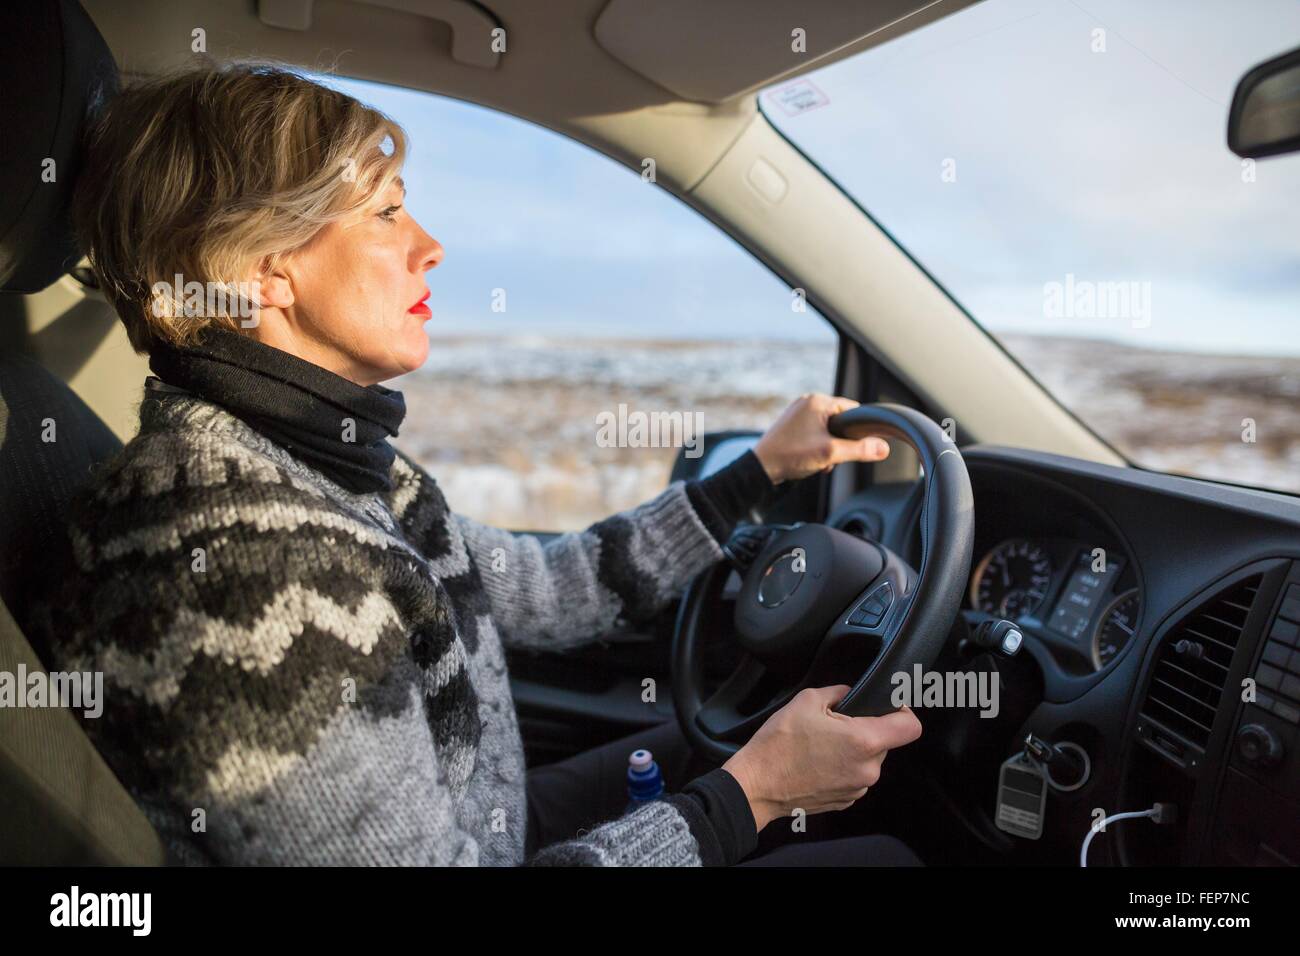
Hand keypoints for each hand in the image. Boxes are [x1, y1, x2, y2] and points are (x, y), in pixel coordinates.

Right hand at [721, 685, 922, 831]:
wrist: (757, 786)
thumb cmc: (778, 747)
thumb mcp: (807, 700)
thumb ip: (838, 692)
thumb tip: (850, 693)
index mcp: (864, 741)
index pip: (911, 726)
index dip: (903, 710)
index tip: (890, 706)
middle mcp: (867, 769)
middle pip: (885, 741)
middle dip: (866, 729)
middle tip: (835, 725)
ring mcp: (857, 788)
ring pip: (868, 759)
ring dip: (853, 750)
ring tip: (821, 745)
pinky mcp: (846, 801)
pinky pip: (854, 776)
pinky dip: (842, 767)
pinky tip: (817, 762)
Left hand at [753, 394, 889, 484]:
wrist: (760, 468)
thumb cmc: (790, 456)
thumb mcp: (831, 453)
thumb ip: (859, 449)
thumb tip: (883, 448)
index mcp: (818, 401)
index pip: (853, 410)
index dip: (858, 430)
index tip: (856, 445)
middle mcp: (807, 402)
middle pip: (841, 421)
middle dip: (840, 443)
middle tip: (831, 457)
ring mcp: (798, 413)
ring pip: (828, 430)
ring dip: (829, 448)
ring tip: (818, 459)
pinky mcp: (792, 425)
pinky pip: (815, 433)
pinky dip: (817, 447)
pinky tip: (810, 460)